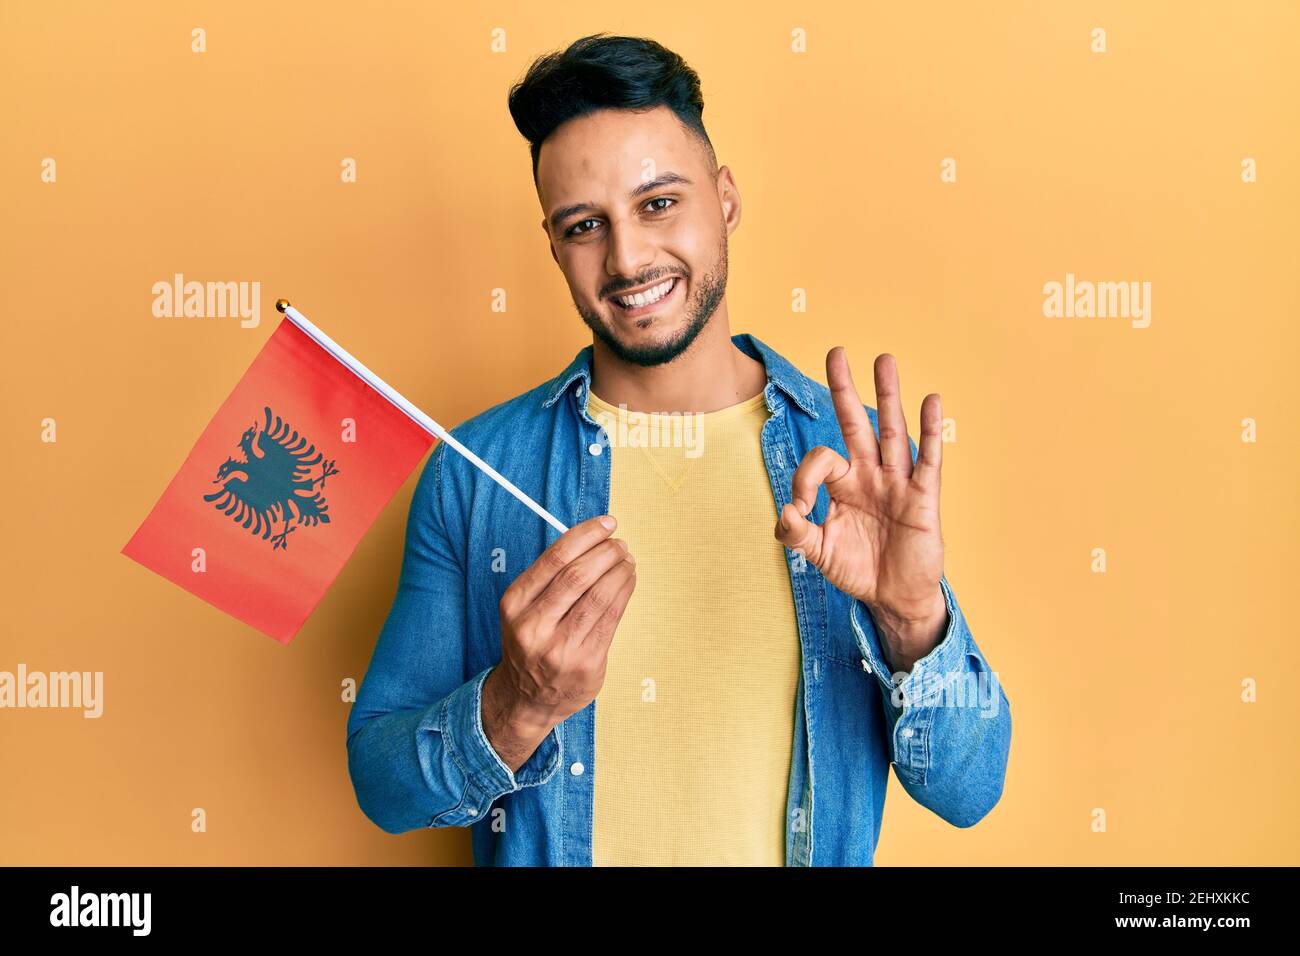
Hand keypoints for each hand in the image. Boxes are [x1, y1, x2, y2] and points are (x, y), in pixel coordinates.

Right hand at [484, 514, 636, 770]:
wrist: (526, 699)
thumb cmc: (533, 642)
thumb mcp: (524, 609)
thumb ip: (551, 579)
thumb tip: (593, 538)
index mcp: (515, 604)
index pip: (555, 558)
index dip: (586, 535)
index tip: (606, 523)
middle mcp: (534, 626)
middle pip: (579, 575)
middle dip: (607, 552)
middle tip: (621, 544)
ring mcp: (560, 648)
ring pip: (599, 596)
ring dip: (620, 571)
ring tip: (627, 560)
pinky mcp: (586, 662)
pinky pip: (612, 618)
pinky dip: (624, 592)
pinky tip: (628, 581)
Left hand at [774, 349, 946, 670]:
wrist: (895, 597)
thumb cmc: (858, 569)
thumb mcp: (819, 553)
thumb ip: (797, 534)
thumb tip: (784, 512)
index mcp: (843, 484)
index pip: (821, 459)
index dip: (805, 478)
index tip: (799, 510)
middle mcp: (869, 474)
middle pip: (855, 423)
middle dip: (845, 389)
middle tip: (836, 351)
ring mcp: (897, 483)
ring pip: (892, 431)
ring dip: (888, 395)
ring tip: (884, 359)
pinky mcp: (923, 498)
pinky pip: (928, 459)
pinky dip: (931, 430)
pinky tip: (932, 401)